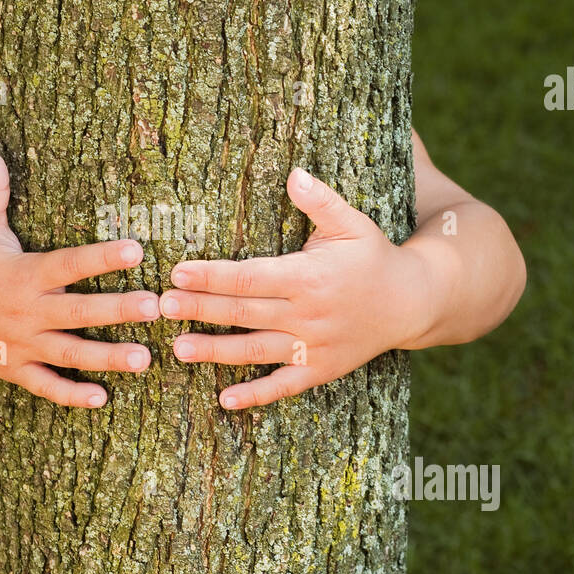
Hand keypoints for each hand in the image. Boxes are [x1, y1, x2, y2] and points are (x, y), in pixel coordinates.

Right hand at [0, 148, 159, 407]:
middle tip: (155, 307)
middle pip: (77, 312)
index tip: (136, 249)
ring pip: (69, 354)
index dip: (102, 257)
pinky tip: (102, 399)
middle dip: (117, 310)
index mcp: (23, 274)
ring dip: (107, 358)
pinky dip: (70, 395)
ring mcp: (20, 343)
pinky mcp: (13, 368)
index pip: (68, 264)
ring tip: (145, 358)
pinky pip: (45, 386)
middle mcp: (24, 311)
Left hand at [159, 167, 427, 409]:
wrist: (412, 302)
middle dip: (200, 308)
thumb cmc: (373, 256)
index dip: (212, 275)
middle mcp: (308, 314)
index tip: (177, 271)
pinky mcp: (320, 369)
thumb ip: (320, 200)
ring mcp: (313, 346)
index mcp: (309, 276)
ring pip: (256, 350)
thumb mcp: (352, 222)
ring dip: (215, 351)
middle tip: (160, 306)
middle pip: (244, 312)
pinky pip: (283, 386)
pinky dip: (256, 394)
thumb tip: (293, 173)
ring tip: (177, 349)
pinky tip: (225, 399)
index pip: (250, 275)